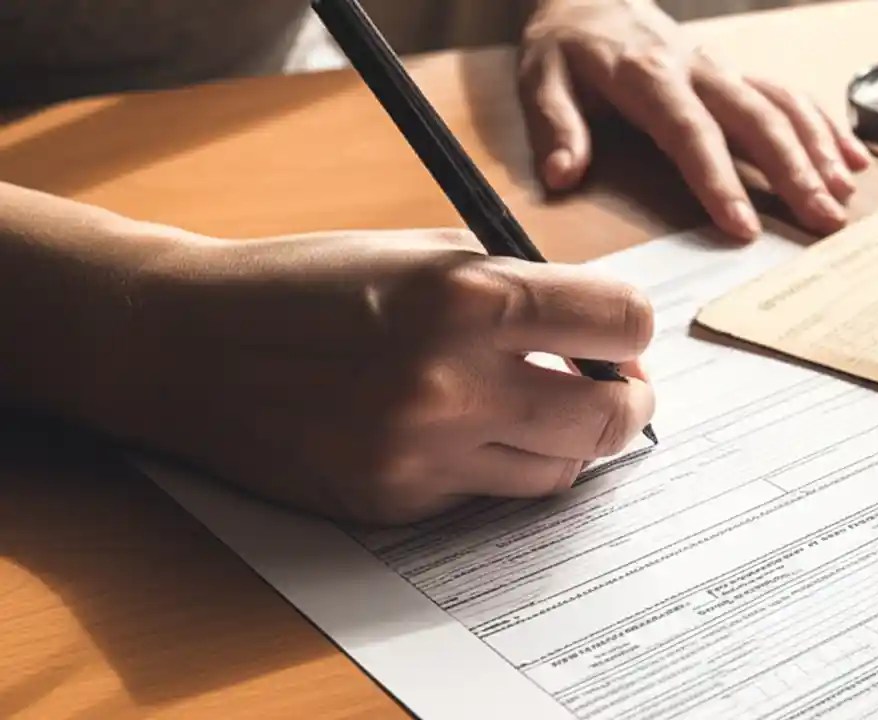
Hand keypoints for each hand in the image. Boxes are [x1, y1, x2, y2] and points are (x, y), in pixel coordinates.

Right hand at [115, 229, 654, 524]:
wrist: (188, 343)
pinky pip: (486, 495)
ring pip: (559, 472)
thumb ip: (517, 288)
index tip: (621, 337)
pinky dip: (496, 466)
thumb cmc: (308, 282)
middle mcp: (454, 383)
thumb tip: (599, 336)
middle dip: (628, 401)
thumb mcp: (423, 252)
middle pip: (610, 417)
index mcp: (470, 297)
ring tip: (547, 412)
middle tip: (617, 390)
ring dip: (569, 442)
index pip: (621, 323)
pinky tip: (469, 434)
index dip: (631, 329)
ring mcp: (424, 454)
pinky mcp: (395, 503)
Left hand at [518, 0, 871, 241]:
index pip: (691, 134)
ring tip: (843, 198)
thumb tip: (563, 175)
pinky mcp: (735, 73)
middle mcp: (696, 70)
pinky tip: (852, 160)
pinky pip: (788, 95)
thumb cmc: (566, 45)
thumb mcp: (542, 79)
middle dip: (794, 172)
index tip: (743, 226)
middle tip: (823, 221)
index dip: (719, 181)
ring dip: (818, 152)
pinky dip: (824, 126)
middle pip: (755, 121)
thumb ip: (556, 127)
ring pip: (781, 106)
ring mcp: (722, 69)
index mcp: (648, 77)